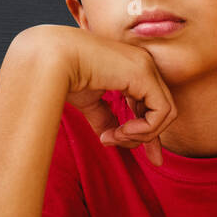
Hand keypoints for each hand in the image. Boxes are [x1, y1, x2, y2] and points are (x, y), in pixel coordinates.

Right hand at [13, 24, 177, 165]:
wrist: (49, 59)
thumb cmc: (63, 76)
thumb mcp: (90, 102)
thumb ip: (105, 119)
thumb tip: (113, 138)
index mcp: (133, 69)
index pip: (155, 104)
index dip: (150, 131)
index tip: (151, 157)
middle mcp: (145, 65)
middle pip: (164, 110)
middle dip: (148, 136)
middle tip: (115, 142)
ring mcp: (147, 67)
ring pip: (167, 113)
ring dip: (142, 134)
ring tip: (114, 136)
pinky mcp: (144, 73)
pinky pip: (161, 111)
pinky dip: (145, 129)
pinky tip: (121, 131)